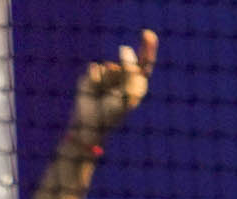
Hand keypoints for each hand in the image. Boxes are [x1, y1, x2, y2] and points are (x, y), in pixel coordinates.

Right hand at [67, 29, 154, 145]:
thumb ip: (130, 70)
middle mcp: (123, 76)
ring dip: (108, 81)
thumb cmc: (111, 114)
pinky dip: (95, 79)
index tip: (147, 33)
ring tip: (103, 94)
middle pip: (128, 62)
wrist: (88, 126)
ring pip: (111, 67)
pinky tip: (94, 91)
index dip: (148, 47)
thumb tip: (124, 48)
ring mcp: (107, 75)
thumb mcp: (128, 94)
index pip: (146, 62)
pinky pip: (96, 69)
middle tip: (118, 86)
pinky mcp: (92, 76)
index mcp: (136, 82)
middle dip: (125, 68)